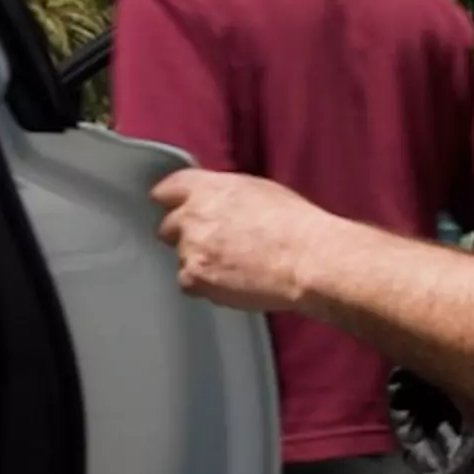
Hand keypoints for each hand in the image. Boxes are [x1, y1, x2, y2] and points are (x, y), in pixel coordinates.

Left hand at [151, 168, 342, 312]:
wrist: (307, 258)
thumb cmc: (294, 224)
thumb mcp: (259, 190)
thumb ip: (224, 194)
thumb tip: (216, 201)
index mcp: (207, 187)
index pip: (167, 189)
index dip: (171, 201)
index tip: (174, 209)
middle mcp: (192, 215)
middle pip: (166, 227)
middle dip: (183, 235)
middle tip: (210, 244)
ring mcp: (190, 249)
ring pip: (180, 258)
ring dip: (197, 262)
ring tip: (230, 266)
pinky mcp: (196, 278)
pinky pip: (188, 284)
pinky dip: (204, 286)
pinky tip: (229, 282)